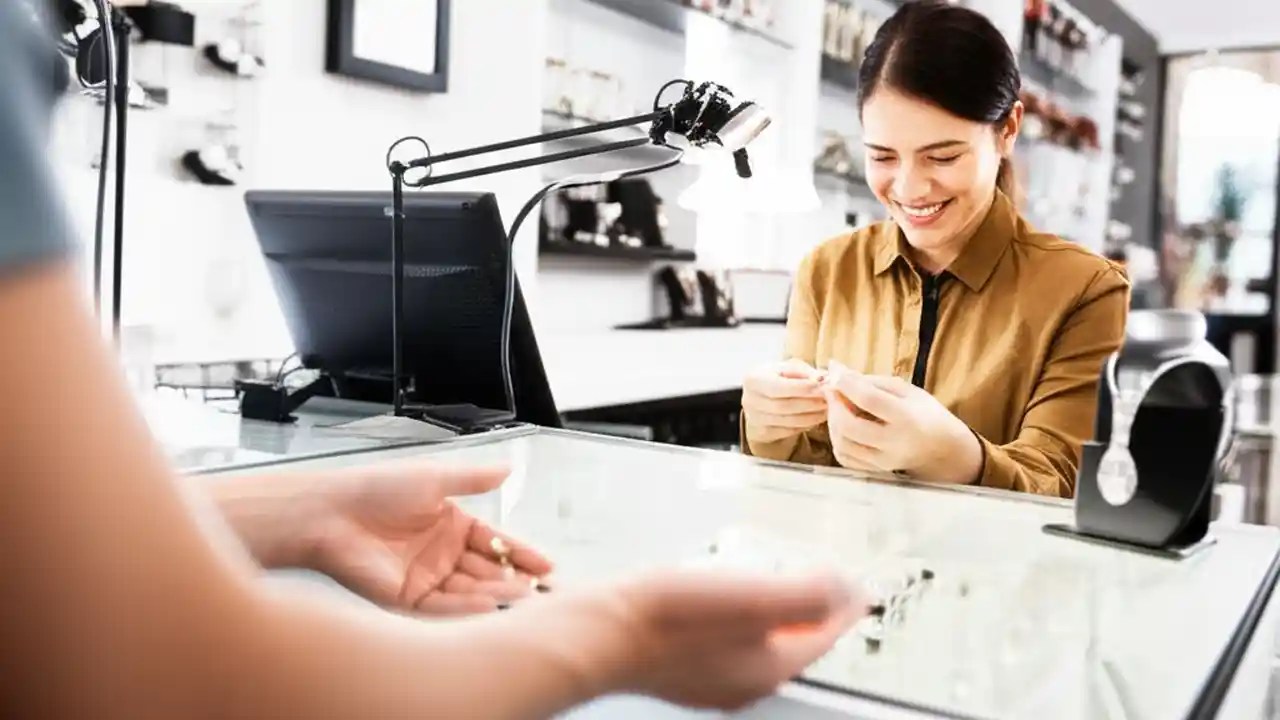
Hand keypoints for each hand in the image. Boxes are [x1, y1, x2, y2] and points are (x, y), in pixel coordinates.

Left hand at [306, 461, 553, 615]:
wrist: (332, 512)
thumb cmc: (377, 489)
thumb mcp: (434, 478)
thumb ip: (473, 480)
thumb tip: (508, 468)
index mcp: (452, 525)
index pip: (496, 543)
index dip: (521, 553)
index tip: (547, 565)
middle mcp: (443, 554)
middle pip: (487, 571)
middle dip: (513, 579)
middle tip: (539, 589)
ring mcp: (426, 578)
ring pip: (469, 591)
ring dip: (495, 594)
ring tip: (520, 597)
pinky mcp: (407, 600)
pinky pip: (442, 607)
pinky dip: (466, 608)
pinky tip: (488, 606)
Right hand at [586, 571, 864, 710]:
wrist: (598, 632)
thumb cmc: (669, 617)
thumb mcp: (754, 597)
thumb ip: (809, 593)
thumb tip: (847, 589)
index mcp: (770, 669)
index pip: (826, 634)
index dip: (845, 602)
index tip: (855, 582)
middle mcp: (743, 683)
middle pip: (795, 644)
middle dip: (811, 611)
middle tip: (821, 579)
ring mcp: (709, 679)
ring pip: (759, 644)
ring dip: (773, 613)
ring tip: (774, 581)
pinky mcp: (678, 666)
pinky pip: (724, 642)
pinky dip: (736, 618)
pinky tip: (720, 596)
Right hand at [742, 359, 827, 445]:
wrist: (762, 398)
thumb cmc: (777, 378)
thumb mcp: (788, 368)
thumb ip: (804, 371)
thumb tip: (822, 378)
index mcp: (753, 379)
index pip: (778, 387)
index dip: (802, 388)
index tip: (822, 385)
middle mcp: (750, 400)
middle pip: (783, 406)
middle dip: (810, 403)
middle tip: (829, 398)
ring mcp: (755, 419)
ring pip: (788, 421)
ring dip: (811, 415)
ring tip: (827, 408)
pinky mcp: (763, 433)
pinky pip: (788, 431)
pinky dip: (806, 425)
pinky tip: (818, 417)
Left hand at [823, 363, 982, 483]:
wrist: (943, 449)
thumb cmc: (926, 413)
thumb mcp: (907, 391)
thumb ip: (872, 381)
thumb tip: (837, 369)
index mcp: (907, 418)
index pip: (870, 400)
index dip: (847, 385)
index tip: (836, 372)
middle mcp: (894, 443)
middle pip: (849, 426)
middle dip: (834, 405)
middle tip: (832, 390)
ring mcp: (883, 461)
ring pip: (842, 444)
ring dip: (832, 422)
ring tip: (837, 407)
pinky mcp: (875, 471)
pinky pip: (845, 457)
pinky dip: (837, 440)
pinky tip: (842, 426)